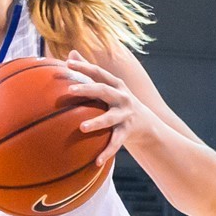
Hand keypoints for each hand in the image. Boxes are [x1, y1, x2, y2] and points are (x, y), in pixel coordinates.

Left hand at [63, 51, 148, 166]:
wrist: (147, 124)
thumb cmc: (119, 102)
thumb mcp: (108, 86)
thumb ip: (89, 71)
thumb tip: (71, 53)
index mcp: (116, 85)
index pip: (98, 73)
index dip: (84, 67)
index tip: (68, 63)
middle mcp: (122, 97)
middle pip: (104, 91)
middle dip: (88, 89)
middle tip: (70, 91)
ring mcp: (125, 115)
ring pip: (110, 119)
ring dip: (96, 123)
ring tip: (82, 128)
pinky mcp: (127, 132)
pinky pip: (115, 143)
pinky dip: (106, 152)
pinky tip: (96, 161)